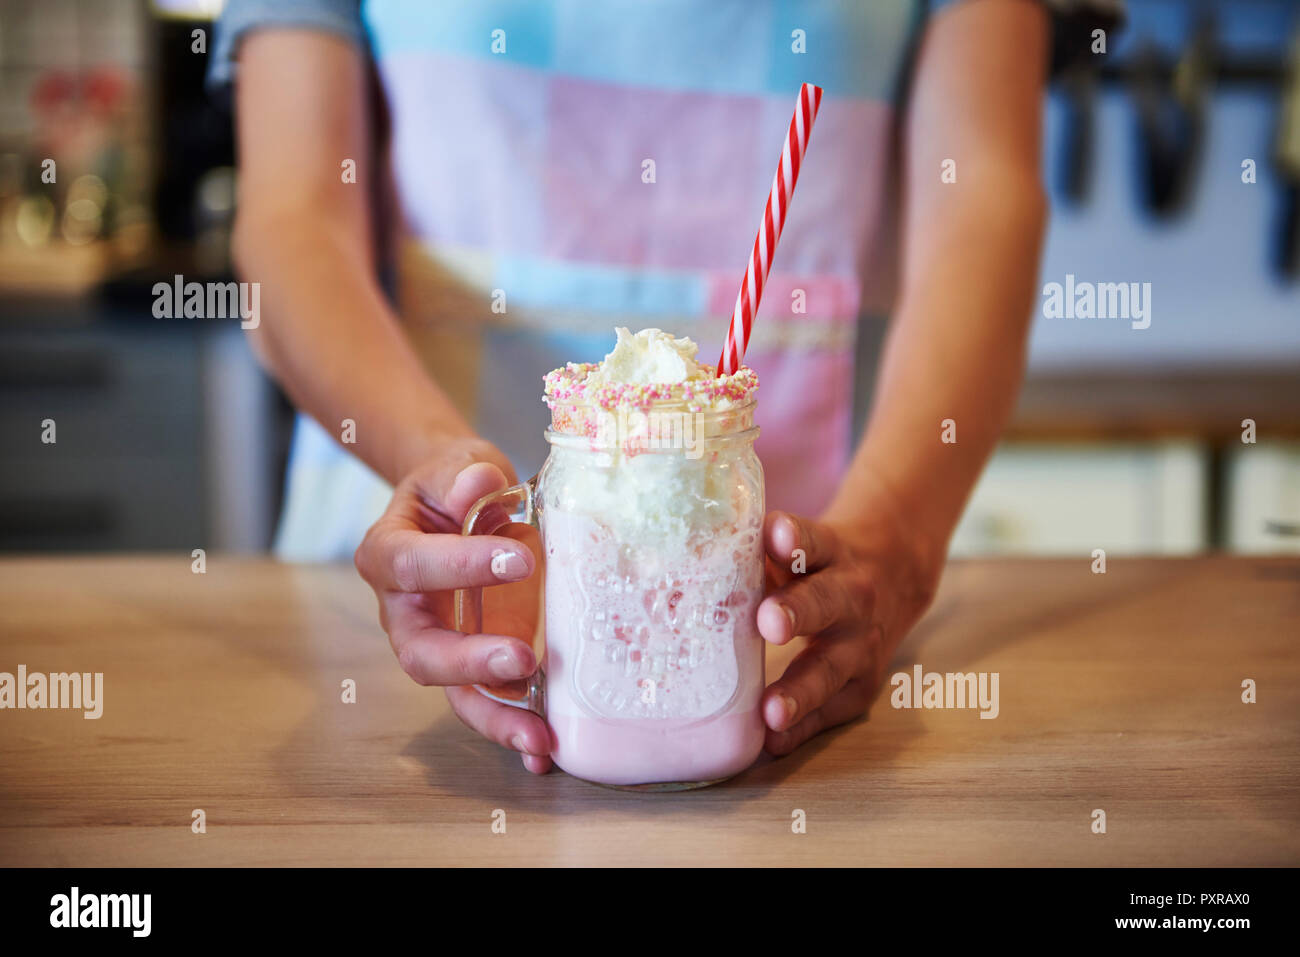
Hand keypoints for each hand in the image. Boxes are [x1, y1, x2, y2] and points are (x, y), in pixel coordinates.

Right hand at [354, 437, 553, 772]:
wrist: (460, 499)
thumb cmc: (456, 483)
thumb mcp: (457, 463)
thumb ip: (463, 473)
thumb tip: (477, 485)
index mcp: (388, 554)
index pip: (413, 565)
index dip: (460, 566)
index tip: (520, 559)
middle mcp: (403, 610)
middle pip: (422, 650)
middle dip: (469, 661)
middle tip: (522, 659)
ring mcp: (436, 642)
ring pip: (452, 691)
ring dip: (495, 716)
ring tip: (538, 737)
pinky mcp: (470, 662)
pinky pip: (484, 699)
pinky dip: (511, 725)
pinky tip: (545, 750)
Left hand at [755, 507, 941, 755]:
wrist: (893, 573)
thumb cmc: (817, 564)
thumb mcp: (795, 548)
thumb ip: (752, 556)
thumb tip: (683, 567)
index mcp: (830, 552)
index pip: (813, 540)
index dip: (795, 538)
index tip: (777, 536)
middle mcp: (852, 595)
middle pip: (826, 602)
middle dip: (798, 613)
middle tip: (768, 623)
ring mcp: (861, 643)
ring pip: (832, 667)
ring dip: (801, 691)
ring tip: (771, 712)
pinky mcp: (862, 684)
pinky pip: (831, 709)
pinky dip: (803, 727)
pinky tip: (775, 742)